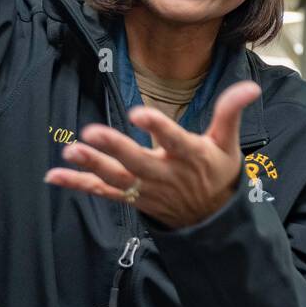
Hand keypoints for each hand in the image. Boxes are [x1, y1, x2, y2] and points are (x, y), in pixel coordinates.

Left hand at [44, 81, 261, 228]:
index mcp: (191, 157)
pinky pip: (102, 192)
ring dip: (92, 166)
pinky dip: (79, 184)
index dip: (158, 128)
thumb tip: (251, 86)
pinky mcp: (132, 198)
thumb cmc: (218, 173)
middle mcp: (166, 175)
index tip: (139, 113)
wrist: (212, 220)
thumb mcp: (228, 143)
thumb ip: (231, 112)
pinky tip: (54, 175)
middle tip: (90, 133)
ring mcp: (146, 189)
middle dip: (114, 148)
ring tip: (70, 152)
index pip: (174, 140)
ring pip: (117, 178)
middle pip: (138, 162)